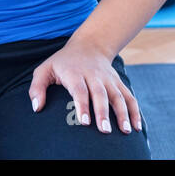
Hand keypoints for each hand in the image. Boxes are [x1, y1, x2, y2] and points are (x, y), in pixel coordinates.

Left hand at [27, 35, 141, 133]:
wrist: (89, 45)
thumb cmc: (63, 62)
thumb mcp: (45, 69)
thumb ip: (37, 88)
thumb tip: (37, 108)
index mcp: (75, 73)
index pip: (80, 90)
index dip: (83, 105)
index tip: (84, 122)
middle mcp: (94, 75)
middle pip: (100, 94)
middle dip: (103, 113)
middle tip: (104, 131)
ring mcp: (108, 79)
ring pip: (118, 96)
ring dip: (123, 113)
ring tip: (126, 130)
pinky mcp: (118, 83)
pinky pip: (129, 96)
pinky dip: (135, 111)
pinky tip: (137, 127)